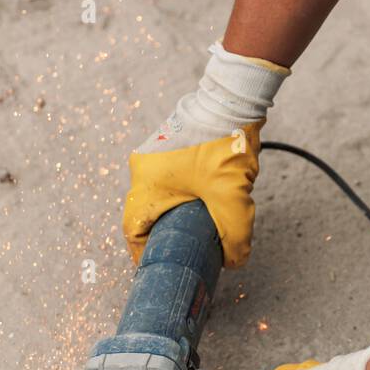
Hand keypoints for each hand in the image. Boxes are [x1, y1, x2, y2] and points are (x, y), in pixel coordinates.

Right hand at [122, 42, 288, 268]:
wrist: (233, 99)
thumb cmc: (224, 144)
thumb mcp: (233, 199)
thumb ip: (235, 237)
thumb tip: (234, 261)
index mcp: (146, 184)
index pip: (134, 231)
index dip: (145, 255)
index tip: (162, 270)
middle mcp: (144, 170)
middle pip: (149, 216)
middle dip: (168, 236)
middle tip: (185, 253)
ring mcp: (156, 157)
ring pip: (163, 199)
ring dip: (181, 215)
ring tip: (202, 229)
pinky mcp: (172, 150)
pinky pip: (174, 183)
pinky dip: (188, 197)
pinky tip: (210, 203)